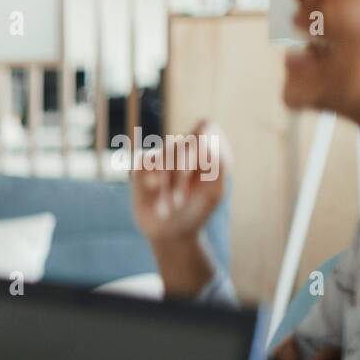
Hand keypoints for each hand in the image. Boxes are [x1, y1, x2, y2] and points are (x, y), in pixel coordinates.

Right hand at [130, 119, 228, 243]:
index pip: (205, 126)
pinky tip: (153, 191)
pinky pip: (144, 160)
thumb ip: (217, 165)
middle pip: (182, 145)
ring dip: (166, 184)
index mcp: (206, 151)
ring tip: (167, 210)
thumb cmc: (197, 212)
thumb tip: (206, 140)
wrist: (171, 233)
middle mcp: (183, 149)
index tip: (201, 165)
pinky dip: (150, 177)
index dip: (201, 139)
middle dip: (181, 176)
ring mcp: (162, 156)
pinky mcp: (142, 166)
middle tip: (179, 202)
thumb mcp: (214, 192)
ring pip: (163, 155)